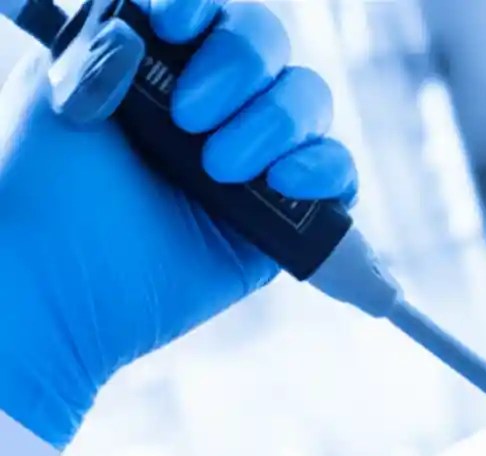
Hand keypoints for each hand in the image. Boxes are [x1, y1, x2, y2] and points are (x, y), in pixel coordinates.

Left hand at [0, 0, 356, 447]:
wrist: (54, 289)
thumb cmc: (38, 194)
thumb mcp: (55, 96)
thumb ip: (102, 44)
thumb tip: (148, 34)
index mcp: (158, 67)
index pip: (208, 14)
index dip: (202, 9)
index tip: (172, 30)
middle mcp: (213, 107)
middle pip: (270, 47)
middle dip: (241, 67)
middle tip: (188, 121)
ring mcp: (255, 161)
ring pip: (309, 101)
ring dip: (274, 122)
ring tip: (219, 170)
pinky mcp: (286, 218)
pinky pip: (340, 173)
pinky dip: (323, 168)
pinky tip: (279, 183)